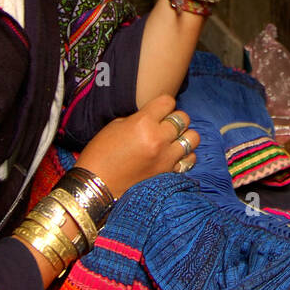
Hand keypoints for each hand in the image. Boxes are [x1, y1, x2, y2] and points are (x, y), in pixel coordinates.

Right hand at [76, 94, 199, 198]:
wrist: (96, 187)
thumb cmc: (100, 155)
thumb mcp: (115, 127)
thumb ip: (138, 119)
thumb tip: (153, 119)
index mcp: (143, 123)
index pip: (168, 102)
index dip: (163, 105)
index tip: (158, 110)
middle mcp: (158, 138)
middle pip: (183, 118)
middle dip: (175, 118)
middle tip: (165, 125)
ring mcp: (166, 157)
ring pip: (193, 138)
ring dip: (184, 136)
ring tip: (172, 140)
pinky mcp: (168, 174)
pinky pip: (189, 160)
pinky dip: (185, 156)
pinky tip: (173, 156)